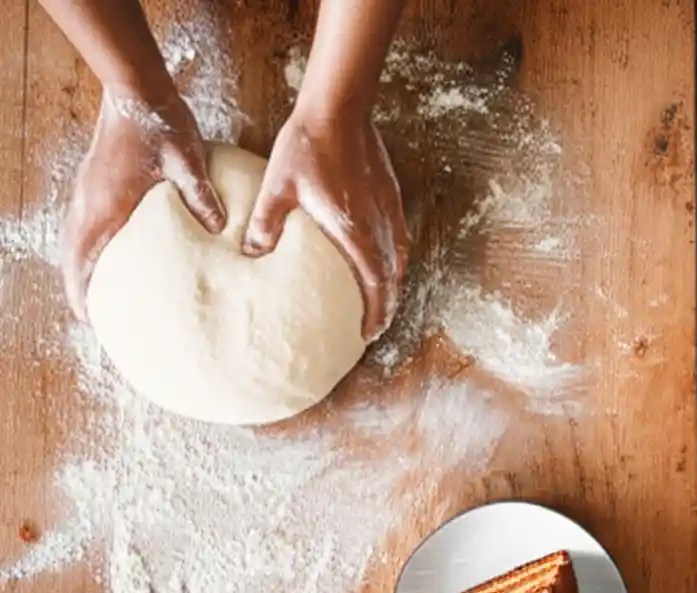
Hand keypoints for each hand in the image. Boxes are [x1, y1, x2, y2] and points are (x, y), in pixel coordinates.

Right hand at [62, 88, 224, 318]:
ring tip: (99, 293)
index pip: (84, 257)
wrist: (136, 89)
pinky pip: (85, 223)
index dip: (81, 290)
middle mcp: (90, 200)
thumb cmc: (161, 124)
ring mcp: (89, 190)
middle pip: (73, 255)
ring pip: (77, 239)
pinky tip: (111, 253)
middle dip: (79, 287)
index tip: (88, 319)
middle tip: (94, 317)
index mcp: (107, 203)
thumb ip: (201, 196)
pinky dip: (90, 245)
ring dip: (83, 266)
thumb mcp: (187, 161)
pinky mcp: (96, 181)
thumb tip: (221, 230)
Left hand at [244, 109, 407, 340]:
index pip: (375, 283)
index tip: (369, 332)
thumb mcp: (277, 189)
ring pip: (399, 257)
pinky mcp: (390, 194)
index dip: (376, 311)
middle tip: (374, 325)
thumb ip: (265, 226)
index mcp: (353, 232)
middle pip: (392, 277)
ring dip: (392, 282)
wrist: (338, 109)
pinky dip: (395, 256)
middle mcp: (378, 225)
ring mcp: (388, 209)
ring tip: (383, 297)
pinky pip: (399, 235)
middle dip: (386, 305)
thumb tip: (250, 257)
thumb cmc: (307, 148)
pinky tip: (385, 256)